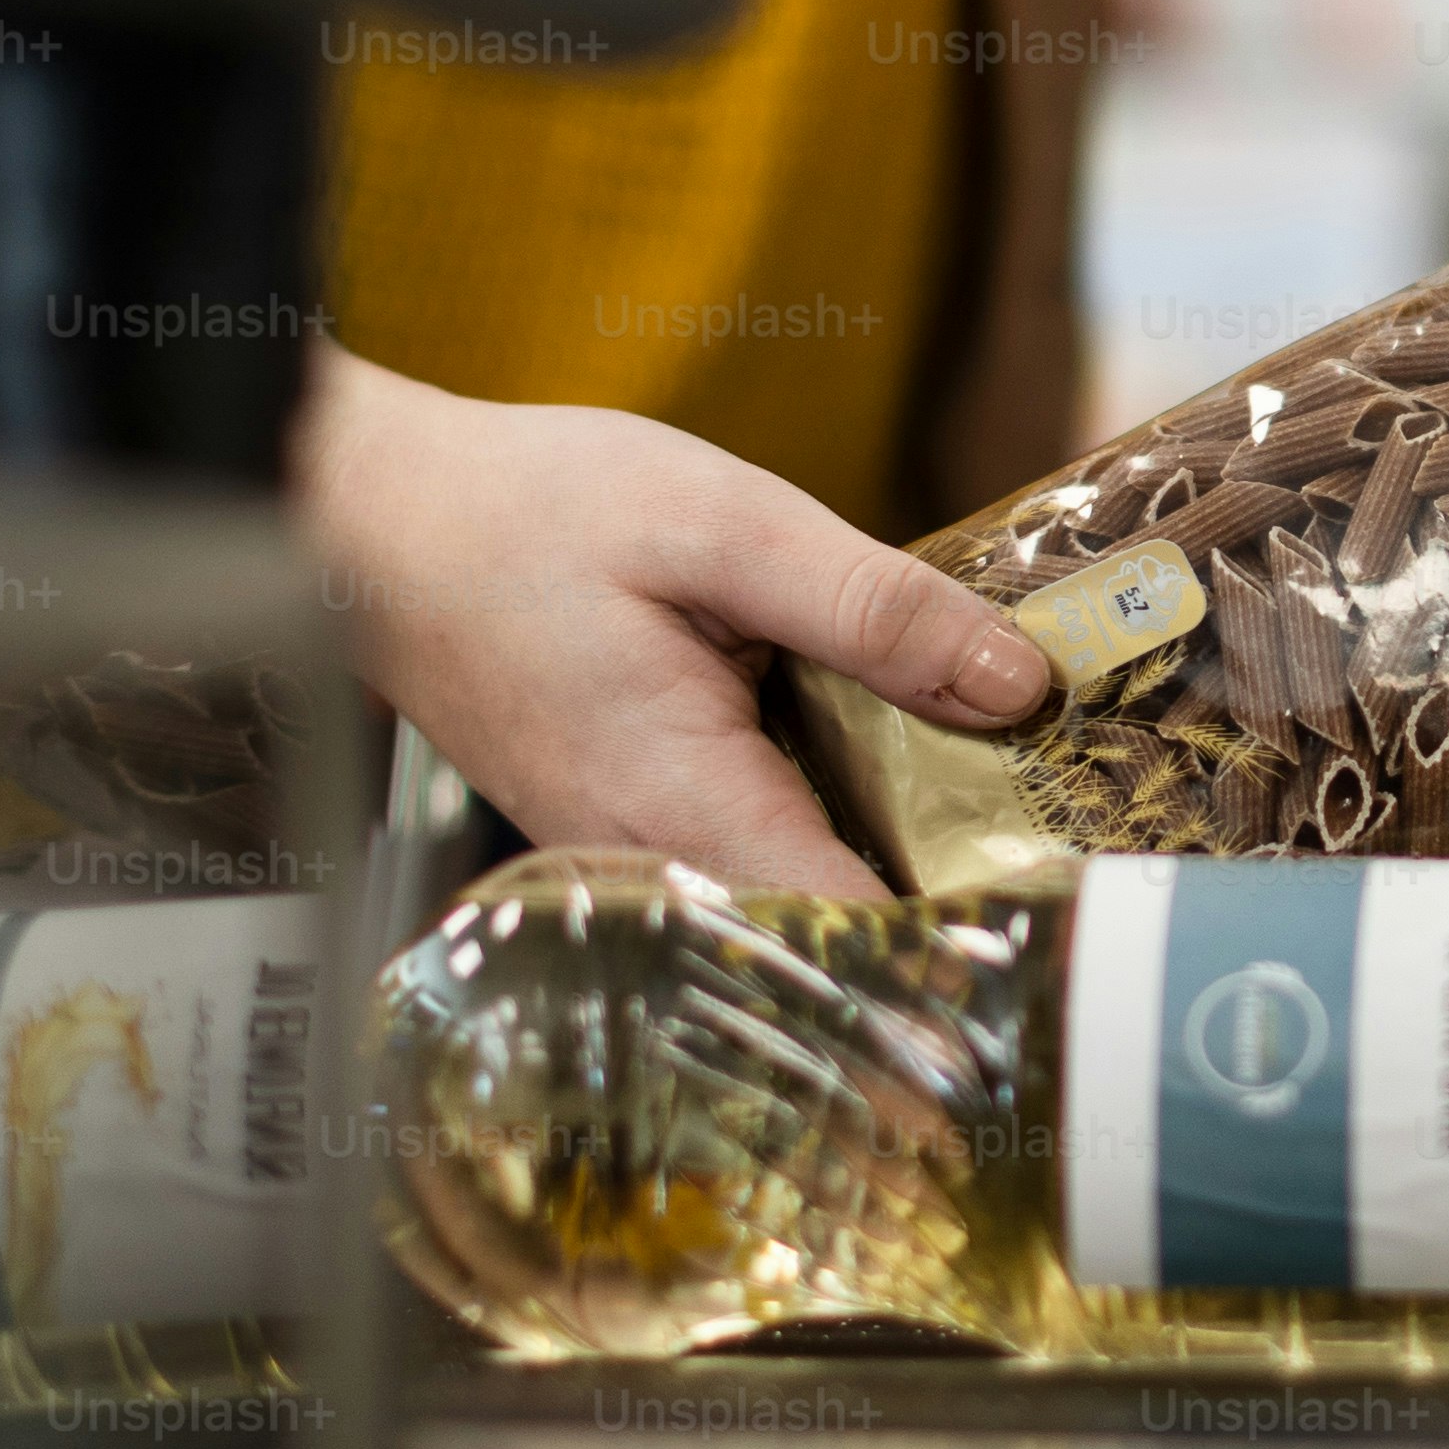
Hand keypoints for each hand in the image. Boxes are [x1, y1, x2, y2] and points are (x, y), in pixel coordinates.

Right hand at [295, 350, 1048, 889]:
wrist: (370, 518)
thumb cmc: (522, 512)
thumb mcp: (724, 526)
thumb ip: (874, 612)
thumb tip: (1017, 685)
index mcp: (690, 806)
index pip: (858, 935)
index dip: (968, 935)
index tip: (1070, 908)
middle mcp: (659, 863)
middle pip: (837, 931)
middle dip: (952, 899)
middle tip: (1077, 852)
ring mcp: (635, 854)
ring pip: (795, 896)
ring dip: (895, 858)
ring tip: (1014, 809)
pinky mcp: (627, 824)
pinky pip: (750, 852)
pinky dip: (829, 818)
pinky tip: (898, 765)